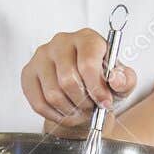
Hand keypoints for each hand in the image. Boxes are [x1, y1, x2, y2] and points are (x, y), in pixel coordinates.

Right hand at [21, 29, 136, 124]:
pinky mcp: (28, 72)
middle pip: (68, 80)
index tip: (104, 102)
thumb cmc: (102, 81)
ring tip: (79, 111)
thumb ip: (125, 80)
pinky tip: (65, 113)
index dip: (97, 88)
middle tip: (90, 108)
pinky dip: (54, 115)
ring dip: (69, 111)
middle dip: (82, 102)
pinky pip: (38, 102)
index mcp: (87, 38)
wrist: (83, 88)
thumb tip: (115, 80)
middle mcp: (61, 42)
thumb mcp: (121, 81)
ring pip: (52, 94)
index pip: (87, 63)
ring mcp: (41, 56)